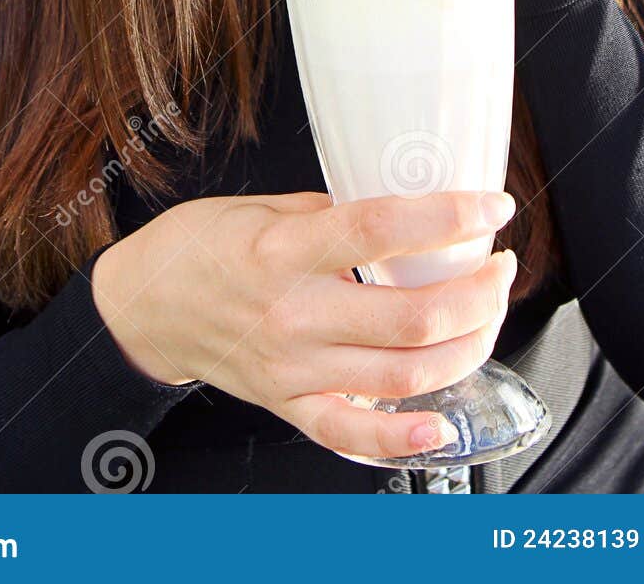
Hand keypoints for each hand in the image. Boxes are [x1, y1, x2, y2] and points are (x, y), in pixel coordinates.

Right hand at [91, 187, 517, 461]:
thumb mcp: (261, 204)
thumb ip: (332, 210)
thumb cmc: (199, 246)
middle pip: (410, 315)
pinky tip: (443, 420)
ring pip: (403, 375)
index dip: (449, 217)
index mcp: (283, 249)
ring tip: (486, 316)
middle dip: (477, 292)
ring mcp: (293, 368)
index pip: (381, 229)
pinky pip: (353, 436)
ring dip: (465, 347)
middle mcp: (293, 313)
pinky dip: (404, 438)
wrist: (144, 306)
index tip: (492, 205)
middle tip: (499, 266)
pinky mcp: (289, 404)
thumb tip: (401, 213)